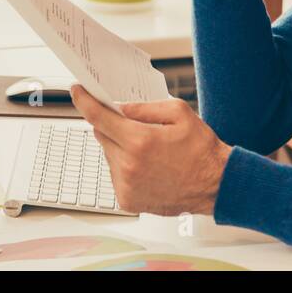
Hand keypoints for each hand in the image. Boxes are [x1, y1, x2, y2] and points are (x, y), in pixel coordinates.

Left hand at [71, 85, 231, 216]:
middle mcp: (128, 166)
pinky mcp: (127, 201)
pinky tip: (149, 167)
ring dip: (121, 147)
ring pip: (109, 155)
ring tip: (151, 151)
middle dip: (114, 125)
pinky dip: (125, 167)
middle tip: (136, 126)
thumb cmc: (200, 149)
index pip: (98, 117)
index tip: (77, 92)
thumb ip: (144, 107)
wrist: (214, 184)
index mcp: (140, 141)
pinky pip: (116, 174)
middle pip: (102, 135)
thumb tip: (119, 107)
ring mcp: (126, 186)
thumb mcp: (179, 112)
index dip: (84, 101)